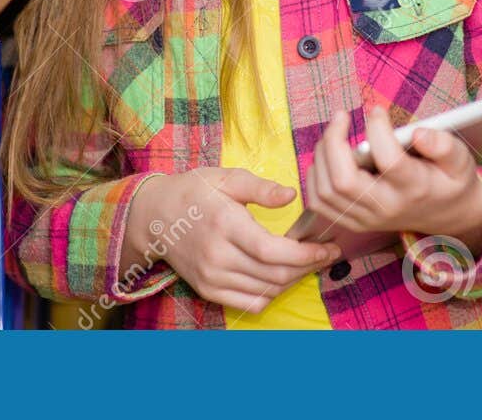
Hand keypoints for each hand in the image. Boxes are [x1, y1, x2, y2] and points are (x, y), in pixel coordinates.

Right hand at [125, 168, 341, 312]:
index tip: (327, 247)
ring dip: (293, 279)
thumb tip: (292, 196)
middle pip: (274, 273)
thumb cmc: (195, 192)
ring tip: (308, 262)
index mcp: (225, 224)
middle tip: (326, 254)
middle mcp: (217, 256)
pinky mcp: (208, 290)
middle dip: (308, 267)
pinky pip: (250, 303)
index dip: (305, 254)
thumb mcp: (227, 178)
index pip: (271, 250)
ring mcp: (211, 277)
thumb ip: (261, 188)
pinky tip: (281, 275)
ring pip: (266, 290)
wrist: (154, 217)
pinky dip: (272, 293)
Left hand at [303, 107, 481, 252]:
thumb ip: (444, 145)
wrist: (445, 215)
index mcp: (414, 188)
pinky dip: (316, 175)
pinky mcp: (353, 221)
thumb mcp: (460, 161)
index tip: (376, 110)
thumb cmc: (450, 181)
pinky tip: (328, 155)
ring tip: (335, 131)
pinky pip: (319, 202)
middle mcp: (387, 207)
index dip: (377, 131)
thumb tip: (418, 133)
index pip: (389, 161)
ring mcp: (367, 218)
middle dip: (333, 142)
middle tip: (342, 116)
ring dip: (322, 154)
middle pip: (344, 181)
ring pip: (326, 191)